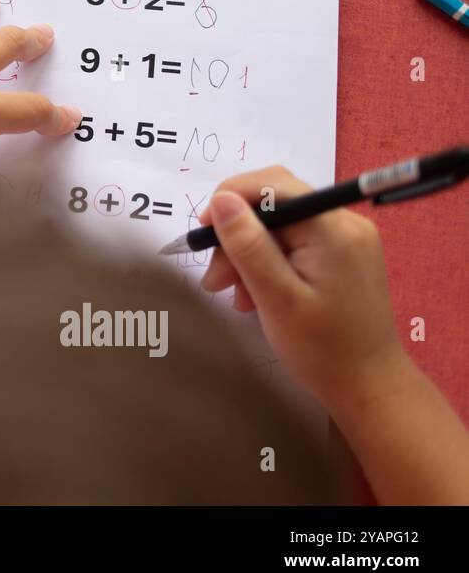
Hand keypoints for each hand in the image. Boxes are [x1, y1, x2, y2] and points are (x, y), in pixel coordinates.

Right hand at [198, 166, 406, 411]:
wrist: (369, 387)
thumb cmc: (322, 348)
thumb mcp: (276, 297)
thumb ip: (248, 245)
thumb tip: (220, 199)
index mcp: (333, 228)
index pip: (273, 185)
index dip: (231, 198)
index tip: (203, 232)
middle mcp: (345, 223)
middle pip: (275, 205)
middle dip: (237, 235)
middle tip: (215, 279)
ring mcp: (347, 239)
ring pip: (281, 226)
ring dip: (249, 253)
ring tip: (233, 294)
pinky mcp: (344, 255)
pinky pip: (296, 243)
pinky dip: (269, 262)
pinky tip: (256, 294)